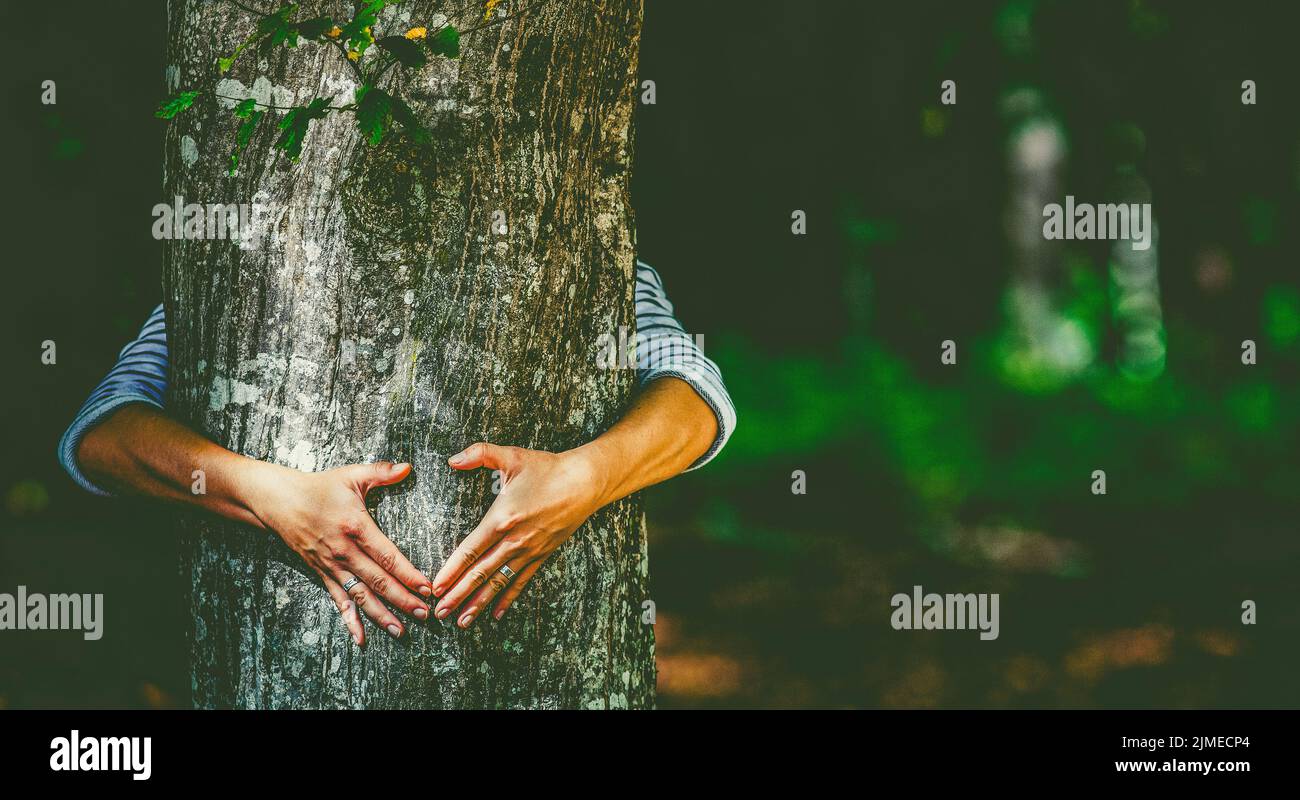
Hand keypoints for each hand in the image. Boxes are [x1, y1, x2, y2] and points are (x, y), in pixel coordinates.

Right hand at [242, 460, 432, 645]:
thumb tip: (408, 467)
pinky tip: (361, 639)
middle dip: (403, 600)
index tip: (427, 587)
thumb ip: (381, 472)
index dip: (408, 574)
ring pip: (360, 596)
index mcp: (356, 526)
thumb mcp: (351, 475)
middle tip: (425, 614)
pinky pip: (338, 602)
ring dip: (382, 615)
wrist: (279, 501)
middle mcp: (344, 551)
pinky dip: (349, 621)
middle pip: (378, 581)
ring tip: (401, 631)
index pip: (388, 556)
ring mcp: (332, 566)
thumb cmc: (319, 487)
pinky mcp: (321, 574)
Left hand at [432, 442, 605, 627]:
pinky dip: (508, 599)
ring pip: (499, 583)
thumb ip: (479, 454)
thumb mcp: (512, 456)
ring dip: (478, 603)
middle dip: (458, 595)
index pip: (471, 550)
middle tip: (438, 613)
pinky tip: (496, 614)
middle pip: (481, 573)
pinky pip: (521, 582)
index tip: (435, 587)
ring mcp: (529, 551)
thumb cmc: (548, 468)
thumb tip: (452, 459)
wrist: (585, 482)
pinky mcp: (542, 555)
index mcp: (502, 518)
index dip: (451, 571)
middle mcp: (514, 540)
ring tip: (461, 621)